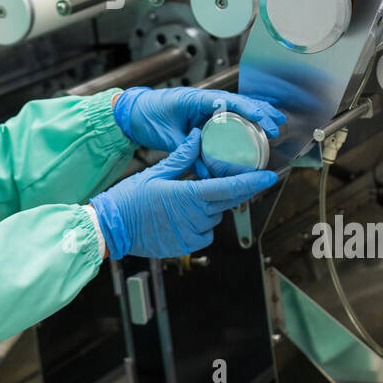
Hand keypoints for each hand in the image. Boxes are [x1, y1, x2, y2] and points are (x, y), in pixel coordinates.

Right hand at [89, 128, 279, 259]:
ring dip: (211, 207)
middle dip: (237, 190)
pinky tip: (184, 216)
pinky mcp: (187, 245)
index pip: (229, 187)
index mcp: (189, 195)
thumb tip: (197, 137)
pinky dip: (201, 224)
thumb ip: (182, 156)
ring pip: (215, 216)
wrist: (113, 227)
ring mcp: (191, 233)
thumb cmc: (131, 198)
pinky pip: (206, 233)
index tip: (269, 176)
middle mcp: (195, 216)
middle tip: (243, 178)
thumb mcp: (157, 172)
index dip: (253, 181)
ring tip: (188, 198)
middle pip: (227, 201)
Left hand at [113, 85, 285, 176]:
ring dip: (256, 113)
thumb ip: (186, 153)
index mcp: (193, 99)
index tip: (262, 118)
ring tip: (275, 122)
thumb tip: (205, 173)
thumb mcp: (166, 138)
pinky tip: (256, 127)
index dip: (247, 108)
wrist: (132, 111)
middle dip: (259, 111)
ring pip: (236, 107)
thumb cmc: (146, 117)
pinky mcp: (203, 113)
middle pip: (237, 101)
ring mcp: (204, 105)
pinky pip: (227, 114)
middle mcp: (202, 99)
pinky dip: (243, 119)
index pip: (226, 101)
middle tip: (277, 123)